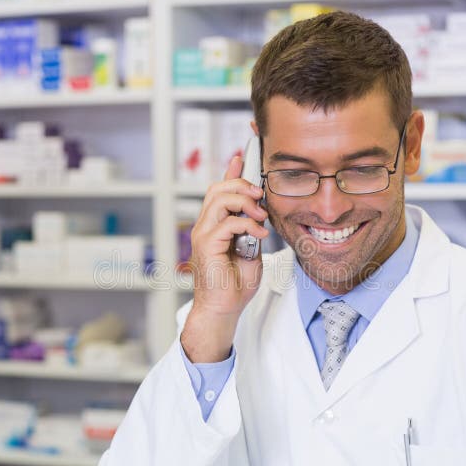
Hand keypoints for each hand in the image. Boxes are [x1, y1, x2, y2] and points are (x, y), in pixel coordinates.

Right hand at [181, 156, 269, 362]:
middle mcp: (205, 225)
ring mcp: (204, 234)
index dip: (231, 171)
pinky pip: (227, 223)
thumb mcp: (250, 250)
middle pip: (218, 188)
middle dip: (241, 184)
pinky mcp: (207, 245)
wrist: (224, 308)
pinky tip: (257, 234)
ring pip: (220, 199)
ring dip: (244, 202)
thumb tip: (260, 214)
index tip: (242, 156)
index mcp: (215, 224)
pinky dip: (246, 224)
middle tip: (260, 195)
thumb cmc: (234, 284)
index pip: (220, 189)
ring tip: (260, 216)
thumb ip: (252, 230)